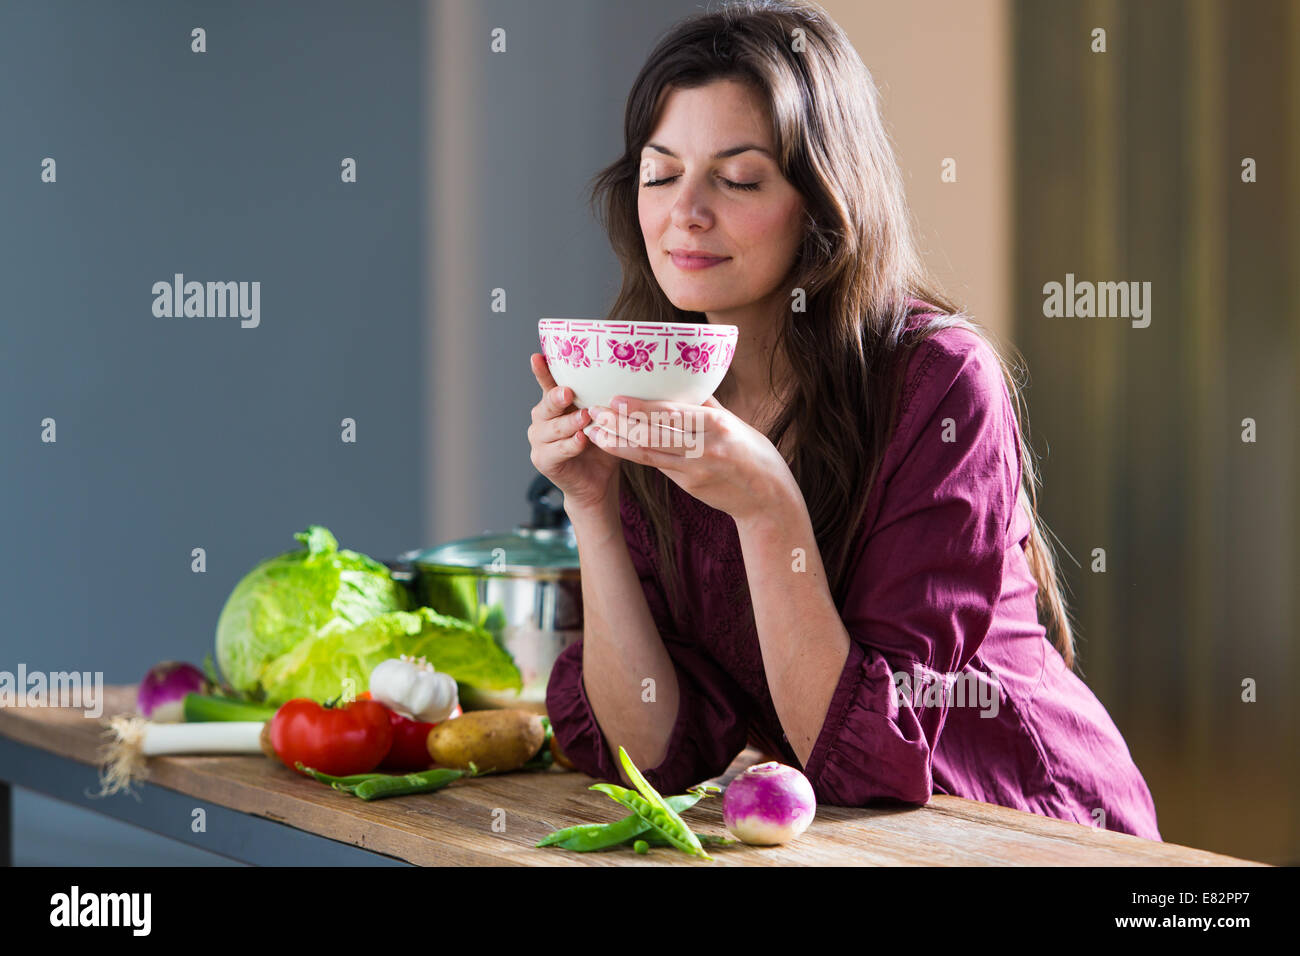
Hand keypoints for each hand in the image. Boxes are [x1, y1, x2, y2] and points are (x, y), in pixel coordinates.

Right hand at [526, 354, 619, 516]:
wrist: (598, 481)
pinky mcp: (543, 460)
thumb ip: (606, 401)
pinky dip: (570, 445)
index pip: (548, 383)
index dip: (542, 370)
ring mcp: (539, 440)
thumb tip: (628, 375)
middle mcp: (542, 419)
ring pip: (552, 428)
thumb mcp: (607, 418)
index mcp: (556, 404)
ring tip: (584, 418)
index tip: (537, 357)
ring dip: (568, 422)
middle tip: (568, 392)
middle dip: (556, 397)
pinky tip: (581, 440)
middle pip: (546, 404)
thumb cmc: (603, 445)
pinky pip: (556, 450)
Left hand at [585, 393, 797, 525]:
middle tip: (593, 413)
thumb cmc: (751, 451)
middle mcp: (705, 447)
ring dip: (618, 443)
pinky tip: (613, 446)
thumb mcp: (732, 422)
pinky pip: (656, 465)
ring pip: (648, 454)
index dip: (642, 408)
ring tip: (593, 432)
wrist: (767, 496)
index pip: (673, 415)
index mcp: (717, 425)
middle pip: (655, 435)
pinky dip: (632, 455)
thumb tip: (681, 378)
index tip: (616, 399)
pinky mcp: (689, 485)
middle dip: (620, 424)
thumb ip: (704, 404)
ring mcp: (695, 469)